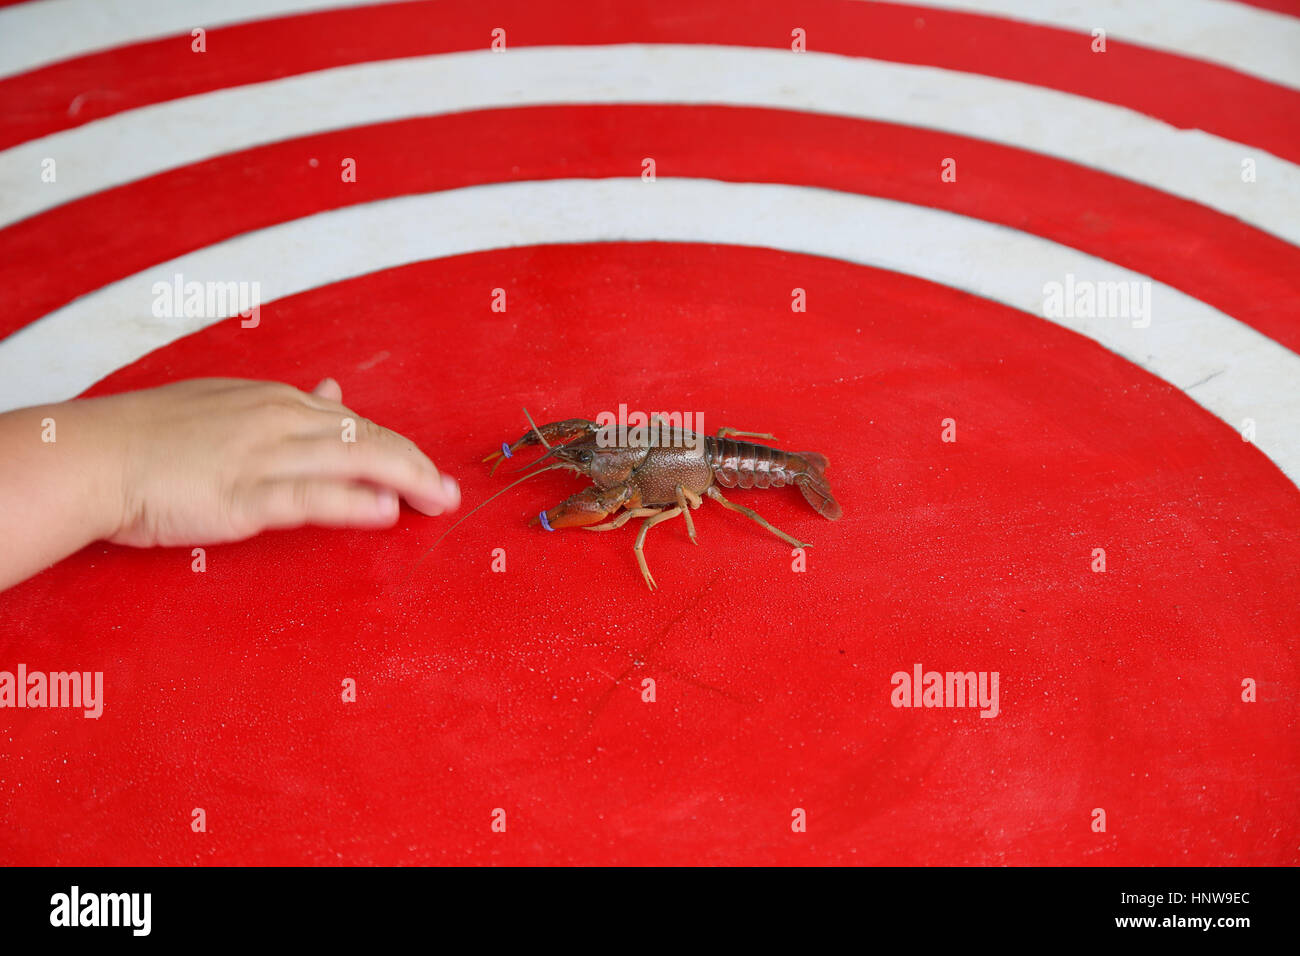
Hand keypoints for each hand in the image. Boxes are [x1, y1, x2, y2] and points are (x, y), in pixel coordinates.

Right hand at [97, 377, 459, 546]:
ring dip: (406, 481)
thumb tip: (334, 390)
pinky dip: (355, 503)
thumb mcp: (226, 404)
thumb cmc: (153, 436)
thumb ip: (284, 405)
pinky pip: (313, 497)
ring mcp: (263, 457)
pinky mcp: (244, 495)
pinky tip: (387, 511)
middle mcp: (278, 421)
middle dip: (416, 465)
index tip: (422, 468)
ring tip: (439, 501)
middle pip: (368, 439)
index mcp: (275, 400)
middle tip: (448, 491)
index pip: (354, 423)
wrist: (95, 456)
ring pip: (353, 462)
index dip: (395, 447)